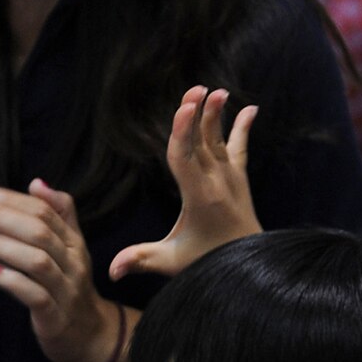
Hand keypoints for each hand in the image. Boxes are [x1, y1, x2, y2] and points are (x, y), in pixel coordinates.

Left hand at [0, 181, 121, 361]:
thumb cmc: (69, 288)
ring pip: (35, 260)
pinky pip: (35, 295)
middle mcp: (73, 262)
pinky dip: (10, 281)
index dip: (8, 198)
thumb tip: (37, 183)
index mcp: (73, 242)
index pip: (42, 210)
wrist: (91, 337)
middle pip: (38, 231)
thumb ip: (58, 215)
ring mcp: (66, 290)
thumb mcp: (70, 249)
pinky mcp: (56, 317)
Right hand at [110, 86, 260, 280]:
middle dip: (197, 115)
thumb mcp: (172, 262)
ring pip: (220, 140)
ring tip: (216, 91)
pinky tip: (251, 108)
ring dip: (216, 116)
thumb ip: (139, 260)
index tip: (183, 107)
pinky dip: (244, 128)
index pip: (185, 158)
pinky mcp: (239, 178)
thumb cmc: (209, 262)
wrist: (252, 264)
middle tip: (194, 90)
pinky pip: (241, 148)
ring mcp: (230, 178)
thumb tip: (110, 271)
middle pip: (202, 141)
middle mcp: (217, 182)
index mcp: (199, 197)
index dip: (181, 131)